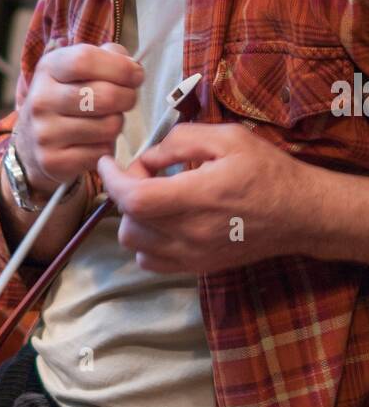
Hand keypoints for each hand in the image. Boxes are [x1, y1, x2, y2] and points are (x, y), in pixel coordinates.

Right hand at [14, 40, 144, 194]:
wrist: (30, 144)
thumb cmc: (64, 99)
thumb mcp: (75, 70)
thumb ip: (106, 58)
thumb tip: (131, 67)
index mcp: (48, 69)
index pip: (85, 60)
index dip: (120, 67)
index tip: (135, 75)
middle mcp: (42, 100)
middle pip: (105, 96)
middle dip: (128, 97)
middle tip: (127, 100)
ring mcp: (45, 133)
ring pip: (109, 126)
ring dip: (117, 124)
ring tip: (106, 121)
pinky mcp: (53, 161)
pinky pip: (102, 152)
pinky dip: (107, 147)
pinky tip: (95, 142)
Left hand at [95, 121, 313, 273]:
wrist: (300, 214)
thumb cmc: (266, 171)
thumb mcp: (228, 138)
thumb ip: (180, 141)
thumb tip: (147, 158)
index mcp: (200, 196)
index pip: (135, 199)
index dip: (112, 180)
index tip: (106, 162)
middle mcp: (192, 233)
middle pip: (129, 221)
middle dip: (126, 194)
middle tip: (145, 175)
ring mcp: (194, 255)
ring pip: (135, 243)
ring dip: (134, 218)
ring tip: (156, 198)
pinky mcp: (197, 268)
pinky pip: (150, 262)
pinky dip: (145, 242)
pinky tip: (162, 223)